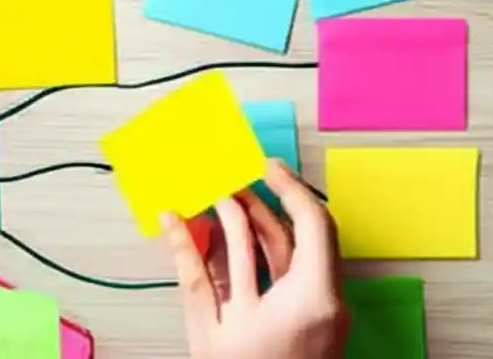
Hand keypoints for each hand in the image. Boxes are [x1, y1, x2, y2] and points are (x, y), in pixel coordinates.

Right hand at [161, 160, 348, 358]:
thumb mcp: (207, 329)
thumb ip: (190, 268)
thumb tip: (170, 219)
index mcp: (310, 300)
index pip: (310, 222)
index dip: (288, 186)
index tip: (262, 164)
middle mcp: (322, 304)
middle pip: (295, 235)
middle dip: (259, 203)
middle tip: (229, 179)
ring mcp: (318, 316)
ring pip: (288, 255)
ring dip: (254, 226)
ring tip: (223, 203)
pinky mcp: (308, 325)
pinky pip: (285, 278)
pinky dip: (257, 257)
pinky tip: (227, 243)